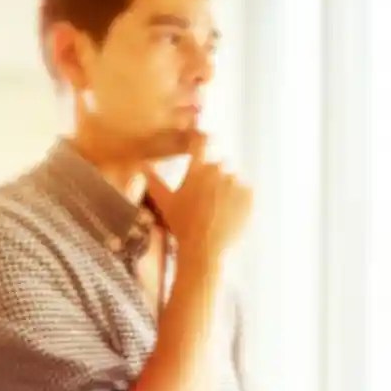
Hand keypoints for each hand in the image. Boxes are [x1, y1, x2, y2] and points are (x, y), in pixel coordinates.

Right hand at [145, 133, 252, 261]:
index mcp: (196, 170)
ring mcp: (235, 182)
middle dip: (215, 178)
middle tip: (208, 202)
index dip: (201, 140)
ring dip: (229, 190)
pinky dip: (242, 201)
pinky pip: (247, 191)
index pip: (199, 143)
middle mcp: (217, 170)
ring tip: (220, 212)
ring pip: (234, 179)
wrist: (206, 250)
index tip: (203, 141)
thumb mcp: (165, 204)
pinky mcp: (250, 194)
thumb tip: (140, 166)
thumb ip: (154, 182)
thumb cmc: (182, 227)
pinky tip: (231, 215)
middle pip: (220, 165)